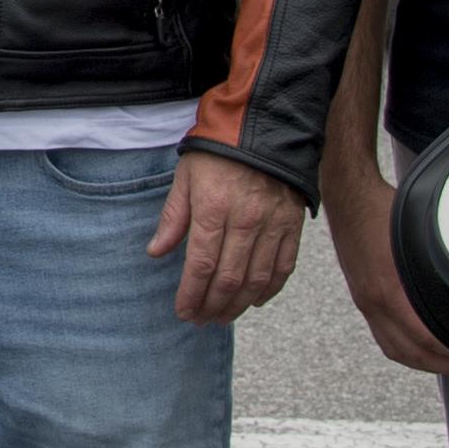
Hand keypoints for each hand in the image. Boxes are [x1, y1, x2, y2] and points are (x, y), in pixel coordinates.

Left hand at [153, 150, 302, 324]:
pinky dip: (270, 289)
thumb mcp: (186, 178)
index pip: (201, 264)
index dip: (191, 294)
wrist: (264, 127)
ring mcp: (272, 224)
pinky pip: (284, 266)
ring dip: (239, 305)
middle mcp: (245, 220)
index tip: (183, 312)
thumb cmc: (218, 152)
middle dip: (212, 306)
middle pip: (229, 278)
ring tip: (223, 317)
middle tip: (200, 320)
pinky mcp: (292, 225)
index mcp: (213, 209)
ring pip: (257, 278)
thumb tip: (155, 252)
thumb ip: (173, 218)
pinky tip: (256, 301)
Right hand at [321, 138, 448, 377]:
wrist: (346, 195)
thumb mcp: (418, 234)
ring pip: (393, 347)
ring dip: (423, 362)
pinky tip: (421, 345)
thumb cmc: (382, 208)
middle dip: (443, 367)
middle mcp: (373, 301)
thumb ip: (441, 262)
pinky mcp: (362, 295)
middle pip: (408, 353)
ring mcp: (365, 300)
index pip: (425, 339)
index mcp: (388, 290)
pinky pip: (383, 334)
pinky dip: (405, 348)